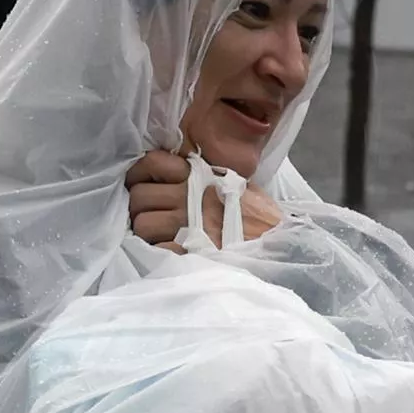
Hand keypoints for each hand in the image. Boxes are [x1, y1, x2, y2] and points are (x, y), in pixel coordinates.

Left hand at [125, 150, 283, 251]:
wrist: (274, 238)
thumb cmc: (256, 211)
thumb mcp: (231, 180)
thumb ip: (202, 174)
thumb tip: (178, 170)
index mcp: (196, 176)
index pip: (151, 162)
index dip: (139, 173)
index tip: (143, 183)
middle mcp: (186, 196)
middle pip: (139, 196)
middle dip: (139, 207)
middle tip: (150, 214)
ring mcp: (185, 224)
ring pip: (142, 224)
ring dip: (147, 232)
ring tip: (159, 235)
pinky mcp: (189, 250)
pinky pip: (157, 248)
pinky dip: (159, 250)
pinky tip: (170, 250)